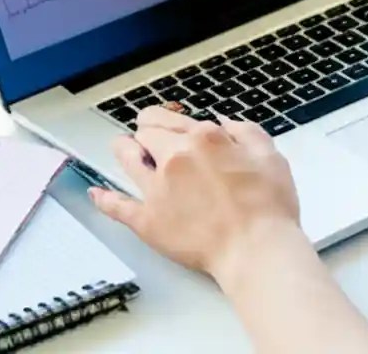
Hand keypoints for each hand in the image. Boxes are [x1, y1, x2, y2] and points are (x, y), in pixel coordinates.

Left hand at [90, 105, 301, 281]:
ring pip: (127, 158)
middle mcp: (175, 157)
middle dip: (149, 131)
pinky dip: (104, 199)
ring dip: (124, 148)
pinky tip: (97, 193)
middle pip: (147, 132)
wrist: (255, 248)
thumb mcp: (271, 156)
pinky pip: (117, 207)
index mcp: (204, 138)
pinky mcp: (147, 220)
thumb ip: (246, 133)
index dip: (172, 121)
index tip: (173, 126)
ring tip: (124, 147)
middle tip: (151, 136)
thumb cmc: (268, 207)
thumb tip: (226, 124)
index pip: (174, 119)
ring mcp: (156, 189)